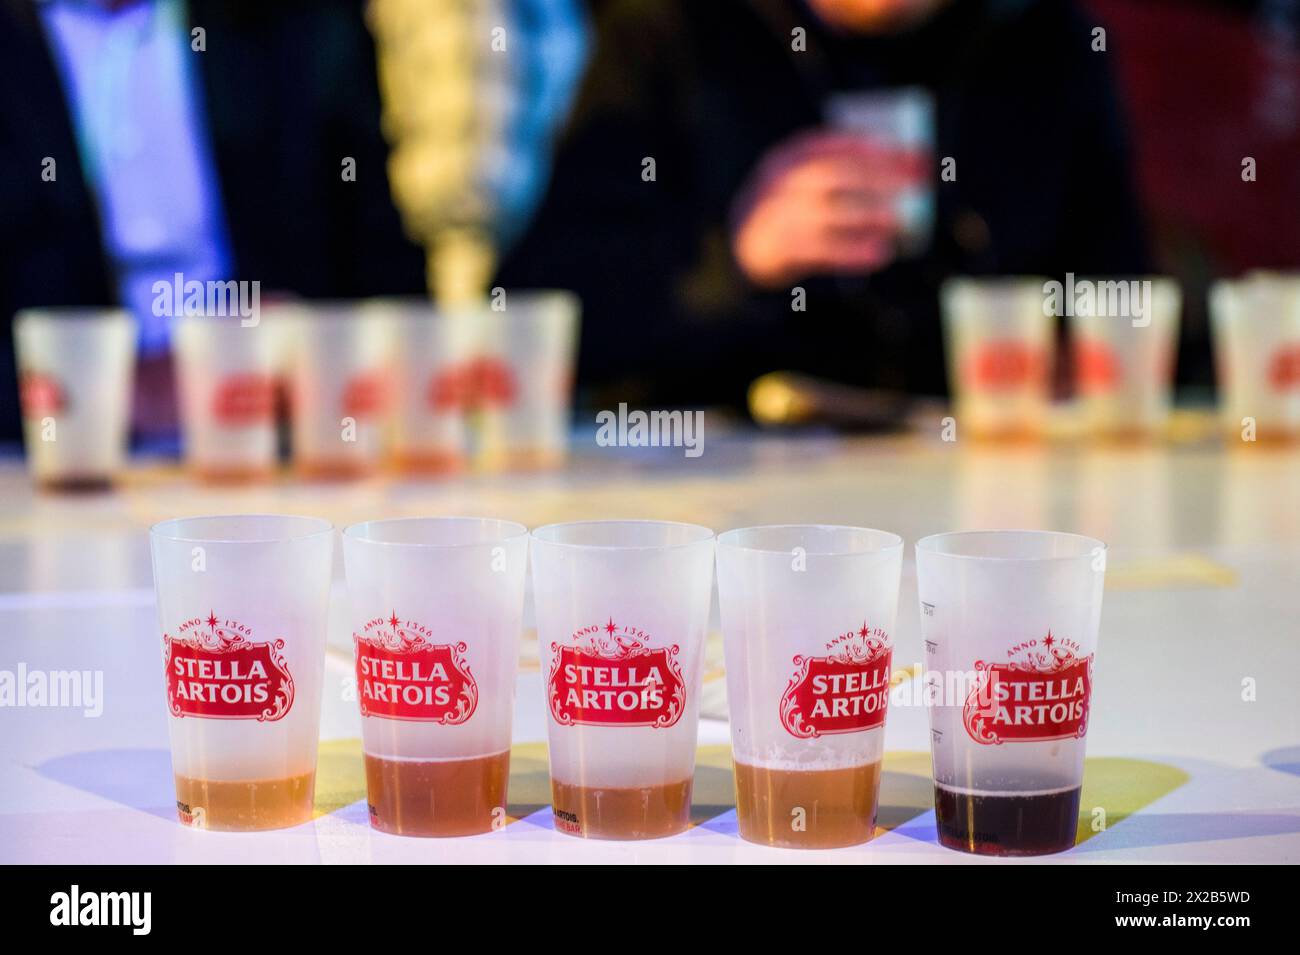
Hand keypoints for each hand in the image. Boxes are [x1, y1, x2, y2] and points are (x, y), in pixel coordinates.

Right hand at [730, 130, 925, 288]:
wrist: (739, 243)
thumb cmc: (785, 207)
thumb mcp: (801, 178)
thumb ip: (837, 170)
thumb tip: (898, 177)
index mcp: (791, 154)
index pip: (842, 143)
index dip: (884, 147)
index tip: (918, 155)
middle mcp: (783, 180)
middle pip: (841, 172)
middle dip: (885, 175)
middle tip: (920, 182)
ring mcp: (779, 215)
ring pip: (832, 212)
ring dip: (871, 214)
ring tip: (900, 220)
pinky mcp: (781, 248)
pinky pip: (823, 251)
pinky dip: (853, 253)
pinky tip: (879, 254)